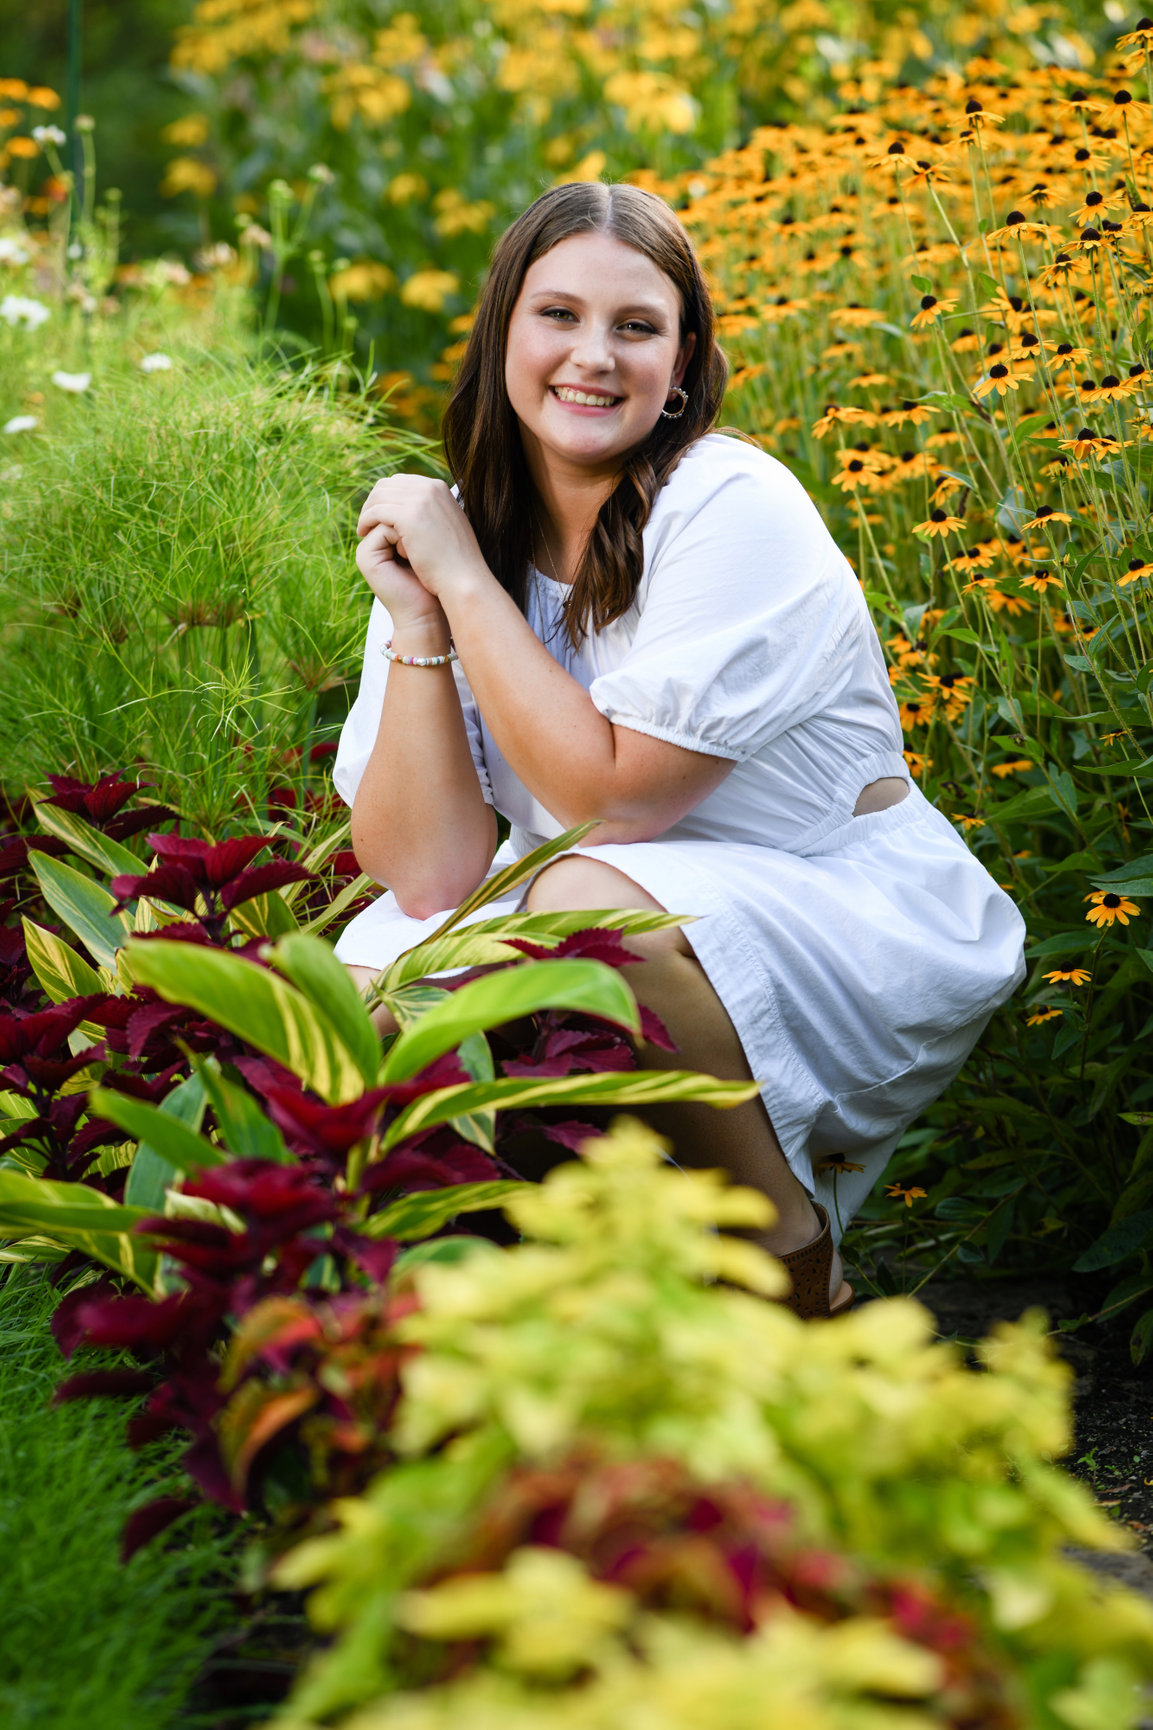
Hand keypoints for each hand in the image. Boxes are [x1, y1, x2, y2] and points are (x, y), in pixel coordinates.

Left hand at [356, 475, 489, 616]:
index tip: (379, 515)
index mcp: (439, 488)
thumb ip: (433, 513)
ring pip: (378, 496)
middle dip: (373, 502)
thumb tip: (417, 512)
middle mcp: (430, 488)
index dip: (386, 497)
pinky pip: (375, 511)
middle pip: (387, 485)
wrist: (463, 578)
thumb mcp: (448, 527)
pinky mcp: (408, 516)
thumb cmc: (456, 562)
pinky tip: (363, 534)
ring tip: (363, 529)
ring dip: (367, 512)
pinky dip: (366, 521)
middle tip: (366, 522)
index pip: (401, 482)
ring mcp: (420, 500)